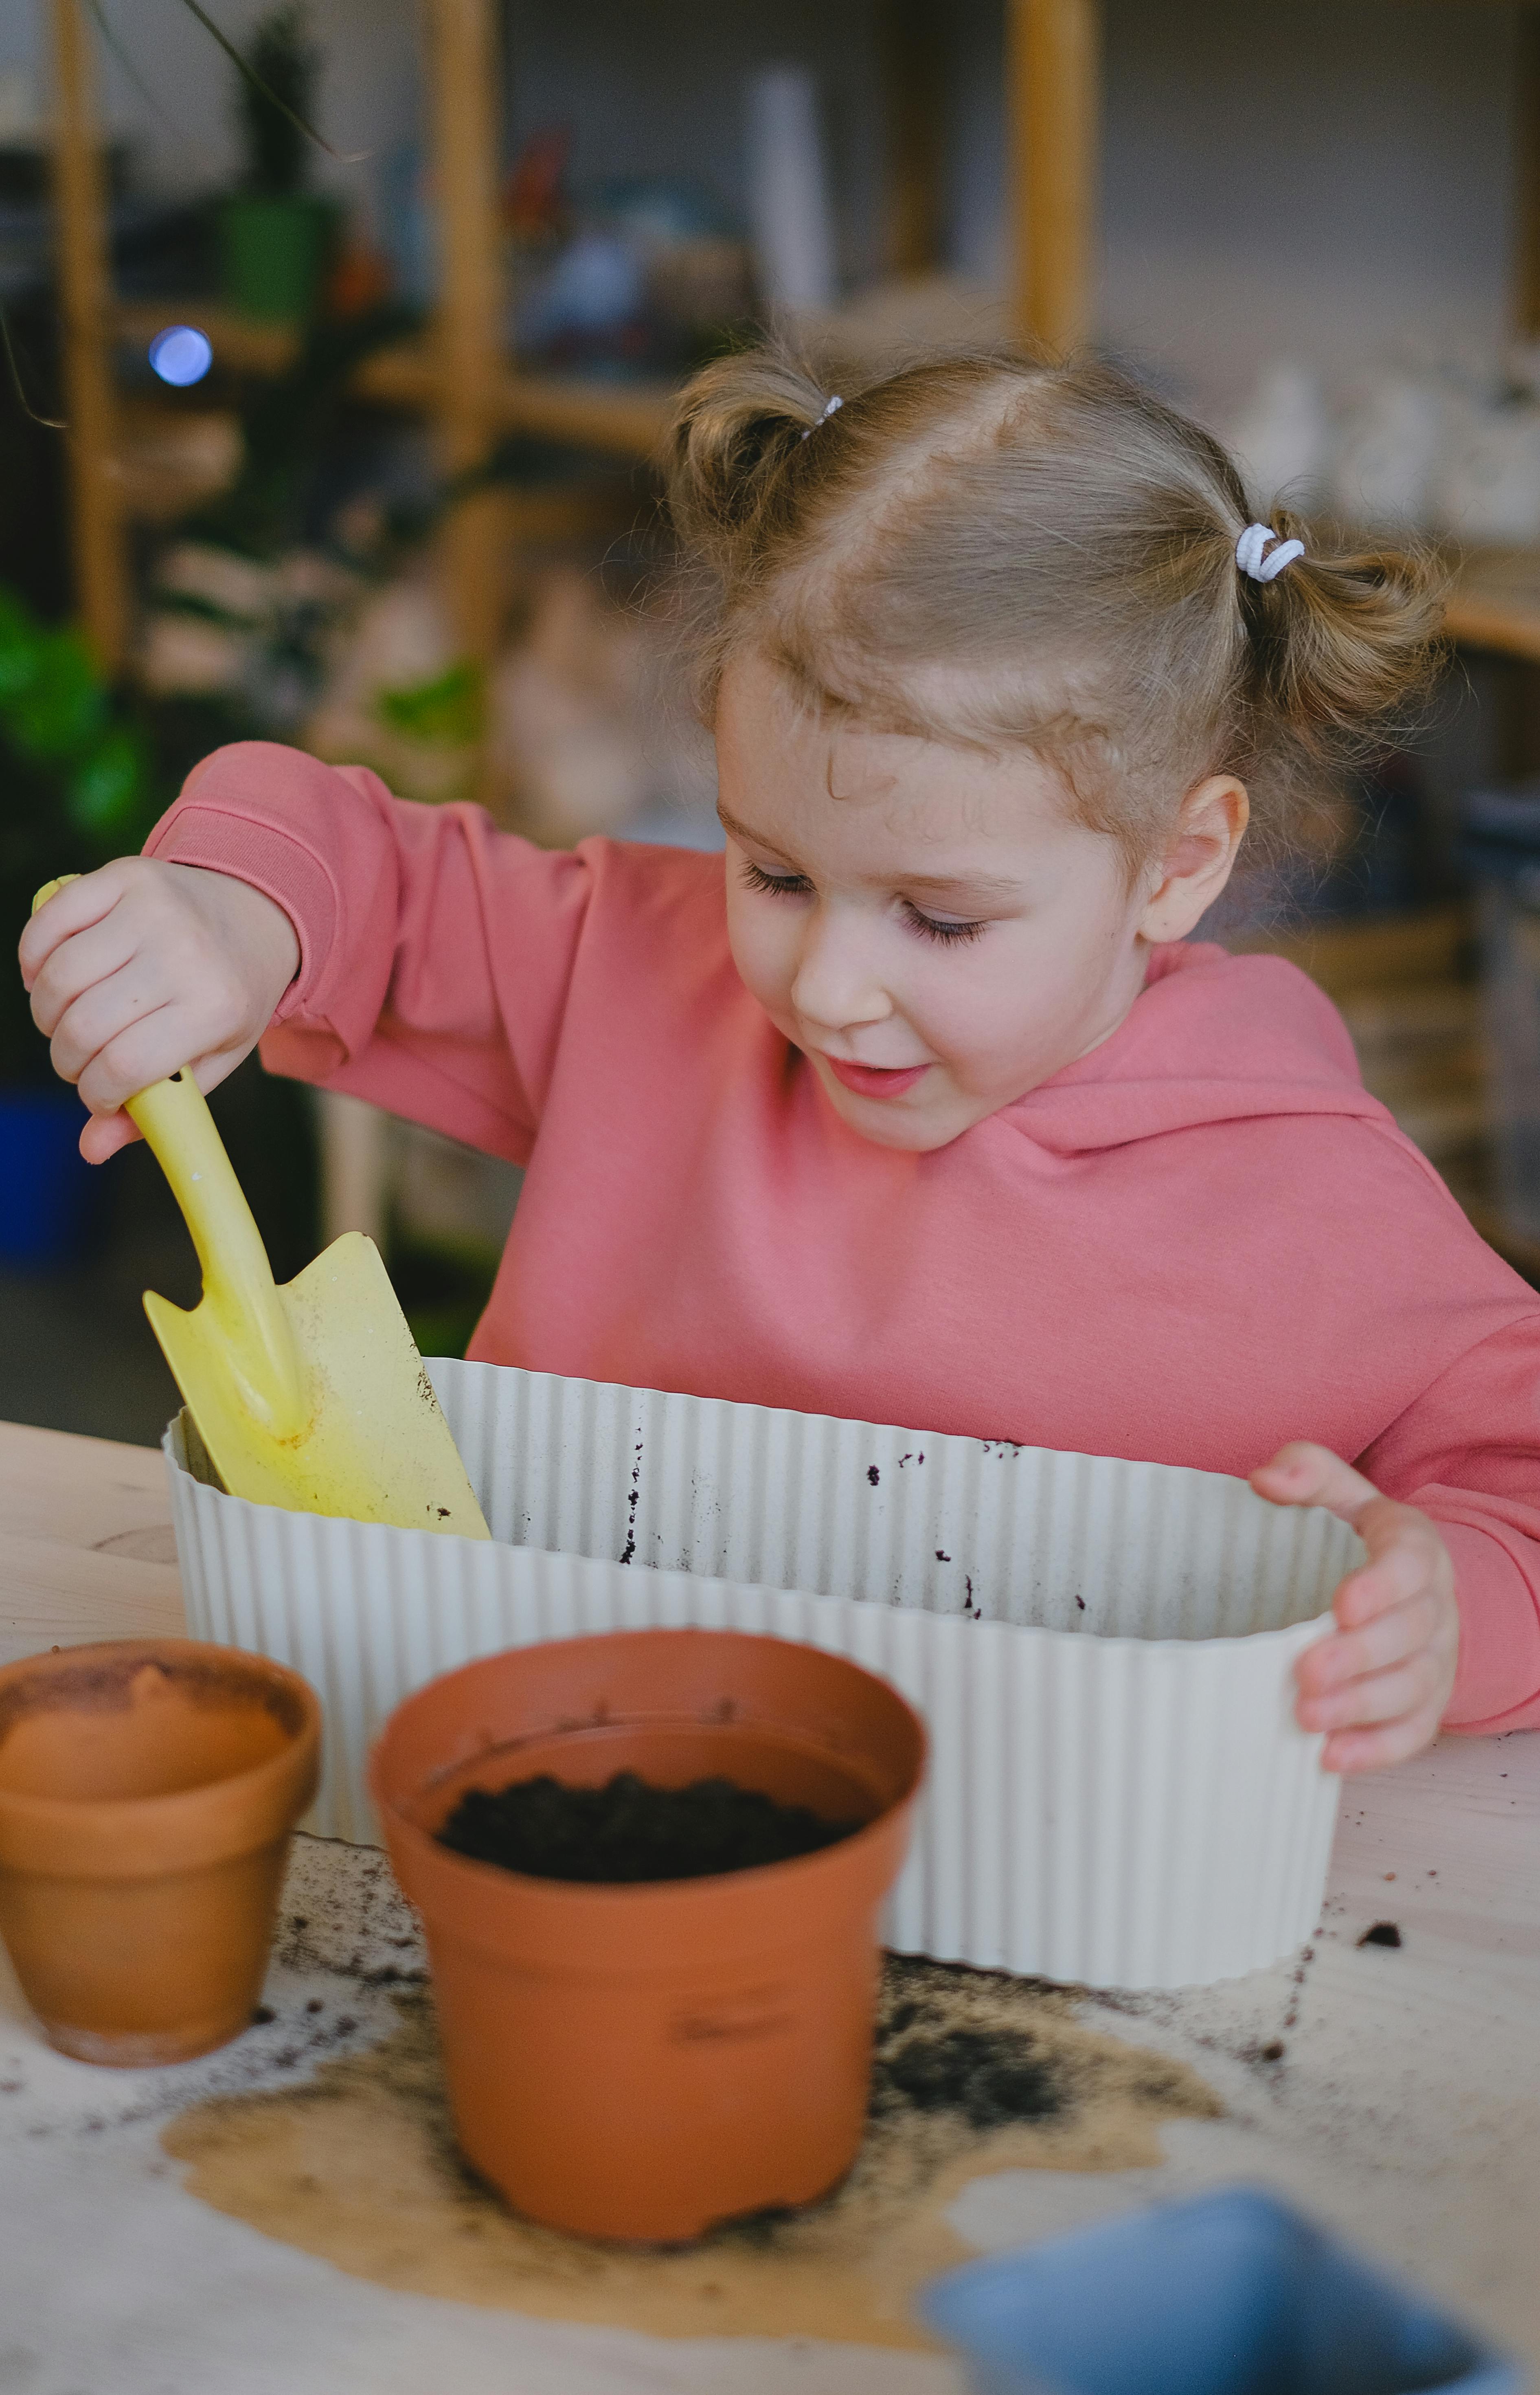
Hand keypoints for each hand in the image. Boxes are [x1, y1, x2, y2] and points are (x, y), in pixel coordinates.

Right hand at [19, 858, 299, 1162]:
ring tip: (66, 1022)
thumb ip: (158, 1108)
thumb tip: (91, 1148)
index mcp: (214, 1007)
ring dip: (47, 1014)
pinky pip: (48, 921)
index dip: (96, 1092)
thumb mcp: (213, 1058)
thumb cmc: (226, 996)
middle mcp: (184, 954)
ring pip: (57, 978)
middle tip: (81, 1059)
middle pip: (84, 1025)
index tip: (98, 1094)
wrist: (257, 912)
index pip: (126, 1065)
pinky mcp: (123, 874)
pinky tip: (48, 977)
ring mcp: (152, 909)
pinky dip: (34, 959)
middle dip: (68, 1059)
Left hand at [1250, 1442, 1458, 1772]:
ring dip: (1362, 1708)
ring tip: (1308, 1718)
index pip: (1409, 1566)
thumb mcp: (1336, 1491)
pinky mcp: (1424, 1703)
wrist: (1398, 1583)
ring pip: (1413, 1689)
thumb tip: (1265, 1480)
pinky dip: (1376, 1750)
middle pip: (1410, 1636)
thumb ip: (1306, 1471)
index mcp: (1414, 1548)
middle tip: (1307, 1672)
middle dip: (1360, 1658)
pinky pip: (1413, 1732)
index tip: (1341, 1605)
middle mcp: (1433, 1606)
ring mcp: (1433, 1659)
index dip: (1381, 1587)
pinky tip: (1331, 1757)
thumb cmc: (1351, 1534)